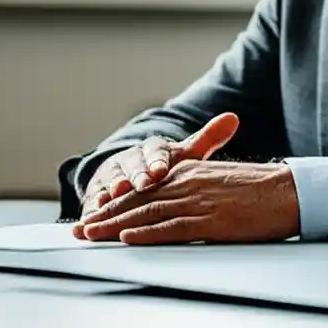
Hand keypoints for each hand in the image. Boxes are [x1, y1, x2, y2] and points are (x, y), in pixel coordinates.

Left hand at [75, 160, 299, 244]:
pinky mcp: (211, 221)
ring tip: (92, 235)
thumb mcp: (217, 180)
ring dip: (115, 226)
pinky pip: (172, 227)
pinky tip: (127, 239)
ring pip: (147, 214)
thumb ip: (192, 188)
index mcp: (187, 173)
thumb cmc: (258, 190)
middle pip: (137, 202)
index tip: (93, 215)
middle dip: (106, 216)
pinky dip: (147, 234)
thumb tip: (173, 204)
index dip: (115, 204)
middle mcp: (186, 184)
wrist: (289, 191)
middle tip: (80, 229)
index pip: (142, 189)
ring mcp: (197, 202)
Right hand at [79, 113, 240, 221]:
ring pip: (111, 180)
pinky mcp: (96, 193)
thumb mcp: (185, 155)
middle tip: (142, 184)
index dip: (157, 160)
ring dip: (113, 187)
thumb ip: (207, 139)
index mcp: (152, 150)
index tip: (162, 169)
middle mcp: (130, 160)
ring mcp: (111, 176)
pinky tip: (95, 210)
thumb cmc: (162, 167)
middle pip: (132, 165)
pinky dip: (94, 204)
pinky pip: (94, 198)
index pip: (155, 151)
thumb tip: (233, 118)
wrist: (130, 175)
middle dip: (136, 175)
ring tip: (117, 194)